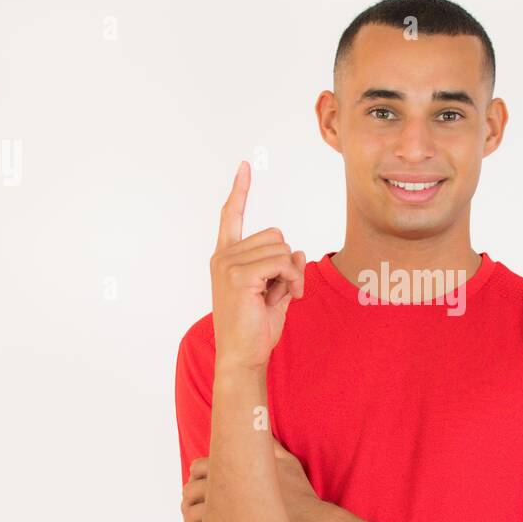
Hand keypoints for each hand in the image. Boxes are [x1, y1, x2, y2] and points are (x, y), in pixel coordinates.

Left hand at [181, 440, 325, 521]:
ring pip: (191, 515)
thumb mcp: (289, 463)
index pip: (198, 466)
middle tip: (194, 504)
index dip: (196, 474)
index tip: (201, 482)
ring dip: (190, 518)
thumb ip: (271, 445)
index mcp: (236, 470)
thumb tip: (263, 427)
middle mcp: (227, 490)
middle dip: (189, 497)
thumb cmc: (302, 495)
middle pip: (190, 491)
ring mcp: (226, 515)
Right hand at [209, 161, 305, 372]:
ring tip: (281, 297)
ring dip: (291, 273)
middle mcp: (223, 256)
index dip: (240, 190)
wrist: (243, 356)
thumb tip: (299, 252)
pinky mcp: (238, 275)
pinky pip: (281, 262)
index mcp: (227, 257)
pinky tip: (285, 297)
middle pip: (274, 234)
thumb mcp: (277, 292)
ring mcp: (228, 264)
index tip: (245, 166)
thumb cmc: (256, 328)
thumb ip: (285, 268)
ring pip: (281, 247)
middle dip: (287, 261)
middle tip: (283, 290)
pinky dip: (291, 279)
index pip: (231, 216)